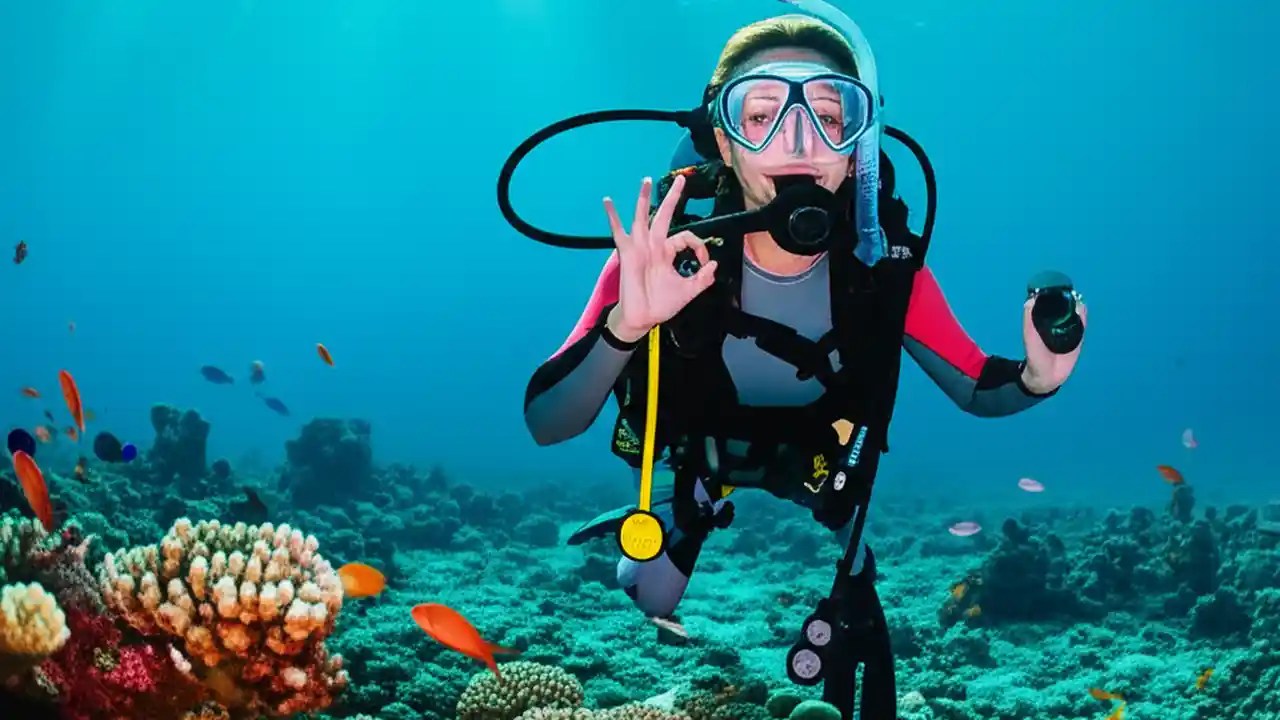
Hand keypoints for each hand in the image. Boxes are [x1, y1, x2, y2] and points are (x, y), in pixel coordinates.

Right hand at [603, 175, 717, 342]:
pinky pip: (618, 232)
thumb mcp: (688, 291)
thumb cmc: (662, 305)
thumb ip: (702, 279)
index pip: (686, 238)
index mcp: (668, 253)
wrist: (643, 319)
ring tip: (647, 180)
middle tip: (682, 179)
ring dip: (644, 199)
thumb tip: (715, 265)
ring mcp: (640, 247)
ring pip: (643, 218)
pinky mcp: (627, 253)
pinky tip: (607, 201)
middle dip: (673, 197)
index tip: (705, 262)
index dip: (699, 247)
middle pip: (665, 215)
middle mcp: (654, 245)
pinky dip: (612, 217)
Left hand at [1021, 296, 1086, 393]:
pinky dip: (1083, 315)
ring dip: (1075, 305)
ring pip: (1073, 314)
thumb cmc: (1035, 356)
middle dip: (1066, 298)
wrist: (1048, 376)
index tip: (1053, 282)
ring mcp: (1068, 330)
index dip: (1051, 294)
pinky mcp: (1078, 337)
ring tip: (1076, 295)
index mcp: (1043, 322)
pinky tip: (1082, 307)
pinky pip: (1082, 324)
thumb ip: (1029, 321)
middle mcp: (1056, 324)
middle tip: (1068, 287)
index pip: (1048, 305)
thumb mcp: (1030, 337)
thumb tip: (1030, 300)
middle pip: (1063, 307)